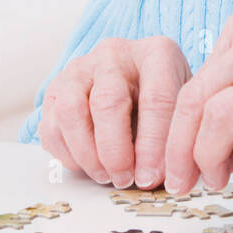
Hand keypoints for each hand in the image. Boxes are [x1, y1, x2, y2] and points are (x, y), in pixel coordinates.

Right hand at [39, 36, 191, 187]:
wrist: (138, 77)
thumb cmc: (165, 95)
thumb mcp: (182, 107)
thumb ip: (175, 136)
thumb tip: (157, 178)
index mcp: (156, 53)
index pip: (155, 99)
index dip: (153, 145)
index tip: (151, 177)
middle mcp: (115, 54)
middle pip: (108, 102)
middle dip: (115, 151)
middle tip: (125, 179)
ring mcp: (80, 68)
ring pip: (71, 111)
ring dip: (87, 154)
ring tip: (106, 176)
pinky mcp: (55, 88)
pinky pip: (50, 125)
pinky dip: (66, 154)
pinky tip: (87, 166)